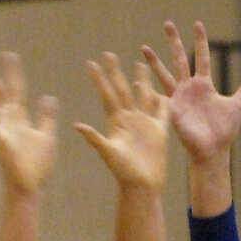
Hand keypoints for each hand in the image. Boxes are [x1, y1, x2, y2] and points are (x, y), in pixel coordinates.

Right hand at [0, 50, 57, 193]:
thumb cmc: (38, 165)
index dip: (12, 72)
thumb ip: (46, 117)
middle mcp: (6, 119)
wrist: (30, 186)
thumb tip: (48, 97)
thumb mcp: (47, 136)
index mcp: (19, 117)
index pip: (15, 88)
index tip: (9, 54)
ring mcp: (0, 128)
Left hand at [75, 54, 168, 190]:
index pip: (107, 95)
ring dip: (142, 81)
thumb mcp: (108, 154)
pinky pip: (163, 112)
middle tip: (109, 53)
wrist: (142, 187)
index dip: (99, 79)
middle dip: (116, 72)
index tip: (90, 62)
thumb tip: (76, 126)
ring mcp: (145, 124)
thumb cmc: (123, 173)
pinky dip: (163, 100)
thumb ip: (95, 138)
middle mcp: (130, 120)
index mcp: (116, 122)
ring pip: (143, 96)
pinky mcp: (159, 132)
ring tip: (140, 63)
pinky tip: (164, 89)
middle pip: (123, 90)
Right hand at [141, 20, 240, 164]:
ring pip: (164, 74)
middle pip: (179, 59)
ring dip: (154, 61)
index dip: (200, 41)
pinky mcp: (172, 109)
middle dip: (174, 41)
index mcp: (204, 85)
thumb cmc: (224, 132)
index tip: (197, 24)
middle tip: (167, 23)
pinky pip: (159, 96)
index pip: (201, 57)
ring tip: (143, 47)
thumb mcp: (237, 106)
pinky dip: (147, 89)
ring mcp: (179, 98)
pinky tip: (136, 80)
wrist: (213, 151)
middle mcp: (189, 88)